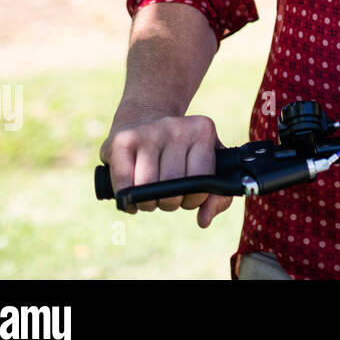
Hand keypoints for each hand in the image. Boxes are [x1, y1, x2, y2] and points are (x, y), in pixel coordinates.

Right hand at [100, 110, 232, 227]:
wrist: (144, 119)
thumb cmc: (181, 153)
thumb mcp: (207, 166)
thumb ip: (217, 196)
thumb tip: (203, 220)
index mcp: (202, 131)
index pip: (202, 179)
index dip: (195, 199)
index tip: (189, 197)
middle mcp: (176, 127)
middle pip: (173, 185)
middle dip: (171, 203)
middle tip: (168, 197)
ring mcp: (148, 131)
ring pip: (147, 187)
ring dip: (149, 203)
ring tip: (151, 196)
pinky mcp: (122, 141)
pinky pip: (124, 183)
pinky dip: (128, 200)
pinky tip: (132, 199)